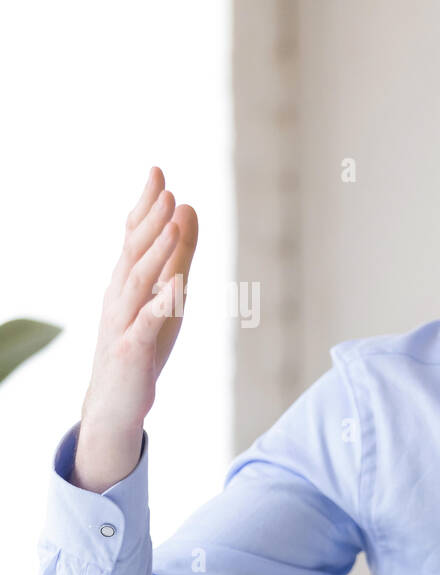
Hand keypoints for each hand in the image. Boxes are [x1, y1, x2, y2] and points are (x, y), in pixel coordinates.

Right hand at [73, 167, 198, 491]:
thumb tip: (188, 208)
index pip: (134, 236)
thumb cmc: (141, 344)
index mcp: (128, 281)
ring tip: (173, 225)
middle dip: (150, 219)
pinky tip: (176, 288)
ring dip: (157, 253)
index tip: (157, 170)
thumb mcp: (166, 294)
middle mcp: (121, 296)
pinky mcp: (133, 351)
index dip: (145, 204)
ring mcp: (124, 323)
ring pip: (140, 282)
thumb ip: (177, 255)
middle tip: (165, 187)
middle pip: (135, 252)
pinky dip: (160, 306)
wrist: (115, 402)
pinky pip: (146, 326)